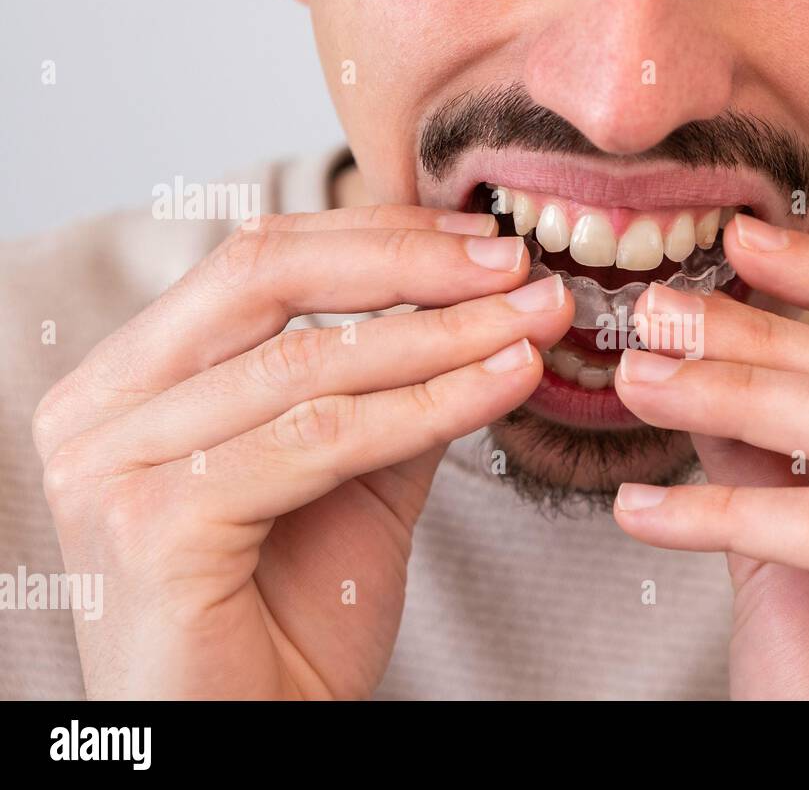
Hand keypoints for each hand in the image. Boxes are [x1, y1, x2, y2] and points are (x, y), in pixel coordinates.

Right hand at [32, 206, 573, 697]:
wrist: (254, 744)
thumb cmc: (293, 624)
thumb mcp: (355, 479)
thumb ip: (392, 388)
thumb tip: (480, 304)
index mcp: (135, 380)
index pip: (259, 262)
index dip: (382, 238)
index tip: (488, 242)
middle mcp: (102, 408)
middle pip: (266, 278)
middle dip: (413, 266)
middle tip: (519, 265)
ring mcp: (113, 464)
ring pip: (308, 364)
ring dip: (445, 336)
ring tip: (536, 323)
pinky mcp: (152, 524)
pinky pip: (322, 440)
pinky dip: (428, 406)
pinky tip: (505, 385)